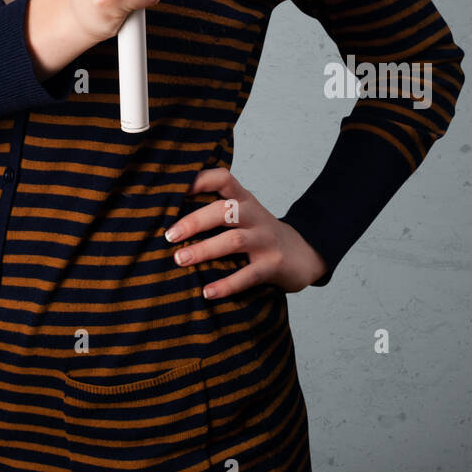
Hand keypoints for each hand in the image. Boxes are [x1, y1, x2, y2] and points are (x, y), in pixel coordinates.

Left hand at [164, 165, 327, 297]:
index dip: (199, 180)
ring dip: (204, 250)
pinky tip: (207, 292)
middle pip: (224, 210)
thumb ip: (215, 212)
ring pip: (233, 240)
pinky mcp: (273, 265)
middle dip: (194, 221)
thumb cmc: (260, 234)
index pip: (223, 178)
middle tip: (170, 235)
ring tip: (179, 260)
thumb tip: (168, 219)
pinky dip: (226, 284)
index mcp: (244, 199)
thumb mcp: (243, 216)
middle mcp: (254, 215)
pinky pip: (248, 275)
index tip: (174, 190)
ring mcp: (265, 239)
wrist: (304, 254)